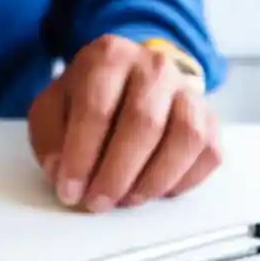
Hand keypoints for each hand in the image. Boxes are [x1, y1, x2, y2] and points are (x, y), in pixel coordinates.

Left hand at [27, 35, 221, 211]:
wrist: (131, 81)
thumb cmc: (90, 98)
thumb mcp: (54, 108)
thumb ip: (50, 137)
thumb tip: (61, 172)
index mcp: (110, 58)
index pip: (97, 109)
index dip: (81, 157)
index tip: (70, 190)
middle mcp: (154, 68)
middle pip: (144, 124)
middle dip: (116, 174)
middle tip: (97, 203)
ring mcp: (187, 91)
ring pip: (185, 138)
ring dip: (153, 180)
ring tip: (126, 200)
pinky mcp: (209, 118)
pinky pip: (207, 153)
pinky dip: (183, 181)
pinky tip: (155, 190)